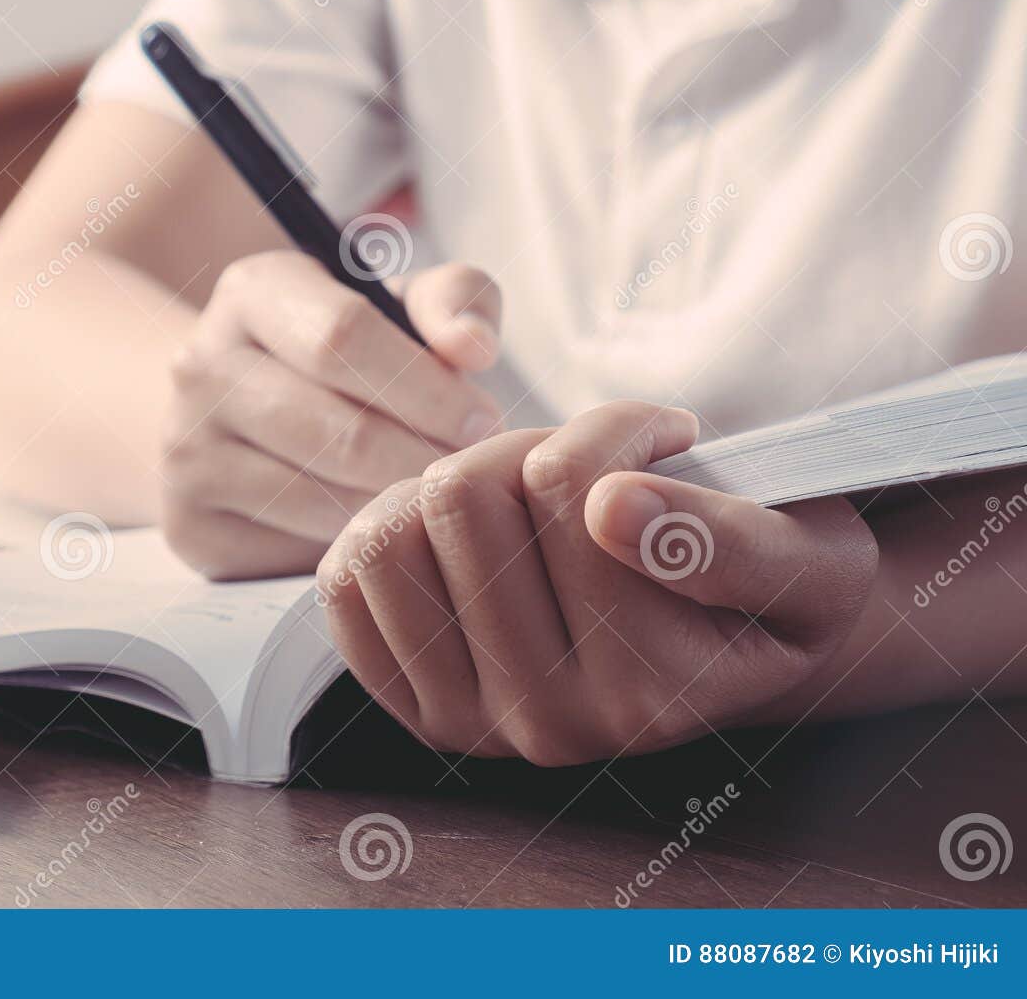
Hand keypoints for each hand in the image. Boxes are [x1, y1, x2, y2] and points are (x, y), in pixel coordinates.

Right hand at [162, 250, 503, 578]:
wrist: (238, 421)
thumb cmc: (345, 359)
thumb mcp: (398, 310)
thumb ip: (453, 302)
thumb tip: (473, 347)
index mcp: (252, 291)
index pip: (343, 336)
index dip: (427, 388)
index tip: (481, 422)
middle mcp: (200, 366)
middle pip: (339, 430)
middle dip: (422, 459)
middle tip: (465, 475)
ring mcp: (185, 449)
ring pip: (321, 497)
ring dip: (394, 508)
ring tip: (427, 499)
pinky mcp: (190, 524)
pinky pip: (293, 550)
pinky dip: (350, 545)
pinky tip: (375, 528)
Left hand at [315, 401, 879, 764]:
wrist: (722, 650)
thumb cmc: (767, 579)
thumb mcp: (806, 556)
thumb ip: (731, 541)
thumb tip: (611, 510)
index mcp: (655, 691)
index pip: (570, 486)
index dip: (615, 431)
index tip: (667, 440)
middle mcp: (558, 726)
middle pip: (466, 496)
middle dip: (530, 449)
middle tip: (593, 469)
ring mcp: (476, 724)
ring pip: (398, 529)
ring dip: (458, 486)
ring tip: (531, 502)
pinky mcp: (416, 706)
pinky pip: (350, 581)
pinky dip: (395, 527)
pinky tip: (465, 537)